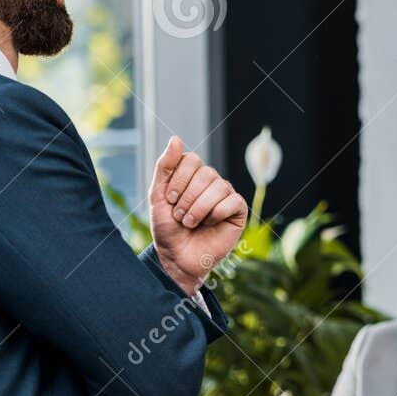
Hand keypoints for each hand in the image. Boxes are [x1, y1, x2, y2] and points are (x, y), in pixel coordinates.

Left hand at [149, 136, 246, 295]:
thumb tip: (176, 138)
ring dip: (200, 208)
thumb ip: (165, 166)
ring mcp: (226, 194)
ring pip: (219, 187)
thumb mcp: (158, 195)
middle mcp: (211, 181)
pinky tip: (210, 224)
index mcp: (192, 175)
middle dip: (188, 198)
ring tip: (192, 223)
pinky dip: (216, 214)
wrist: (177, 256)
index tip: (170, 201)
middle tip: (181, 216)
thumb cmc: (167, 228)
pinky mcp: (238, 210)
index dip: (179, 181)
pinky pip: (232, 201)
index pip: (191, 160)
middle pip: (206, 173)